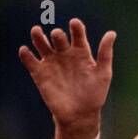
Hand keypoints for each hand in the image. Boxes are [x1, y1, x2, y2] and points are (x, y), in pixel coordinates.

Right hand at [17, 19, 115, 138]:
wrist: (80, 115)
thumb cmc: (95, 94)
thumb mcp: (103, 73)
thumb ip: (105, 53)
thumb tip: (112, 33)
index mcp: (81, 52)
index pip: (77, 33)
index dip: (76, 27)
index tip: (74, 23)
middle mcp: (65, 54)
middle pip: (57, 36)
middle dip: (57, 34)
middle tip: (58, 36)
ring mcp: (52, 62)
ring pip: (41, 43)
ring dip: (38, 36)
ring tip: (37, 31)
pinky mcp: (39, 73)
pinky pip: (29, 60)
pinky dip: (25, 54)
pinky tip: (26, 51)